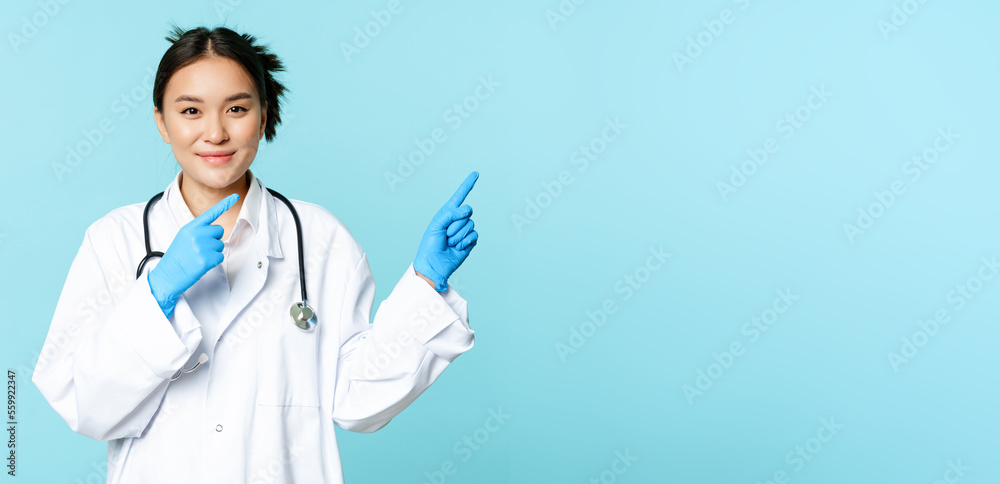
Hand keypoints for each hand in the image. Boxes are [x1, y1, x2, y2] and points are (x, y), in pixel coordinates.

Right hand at [148, 193, 237, 317]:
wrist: (167, 275)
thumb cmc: (176, 258)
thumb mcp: (183, 238)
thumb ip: (197, 231)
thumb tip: (214, 231)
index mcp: (190, 228)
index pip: (210, 213)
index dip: (224, 204)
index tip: (236, 196)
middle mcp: (196, 234)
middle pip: (219, 231)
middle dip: (214, 239)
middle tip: (201, 249)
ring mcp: (201, 247)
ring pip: (220, 245)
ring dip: (213, 252)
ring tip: (198, 257)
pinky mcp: (206, 259)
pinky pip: (220, 257)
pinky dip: (214, 262)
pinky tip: (201, 264)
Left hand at [413, 171, 479, 291]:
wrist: (434, 265)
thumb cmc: (430, 245)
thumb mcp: (436, 225)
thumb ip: (451, 214)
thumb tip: (467, 210)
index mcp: (447, 213)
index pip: (459, 196)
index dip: (467, 185)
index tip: (475, 174)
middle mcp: (457, 220)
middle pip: (467, 212)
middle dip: (455, 224)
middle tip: (446, 235)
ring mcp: (464, 231)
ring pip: (470, 224)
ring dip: (458, 235)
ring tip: (449, 243)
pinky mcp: (469, 241)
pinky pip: (474, 235)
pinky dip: (465, 242)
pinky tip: (457, 248)